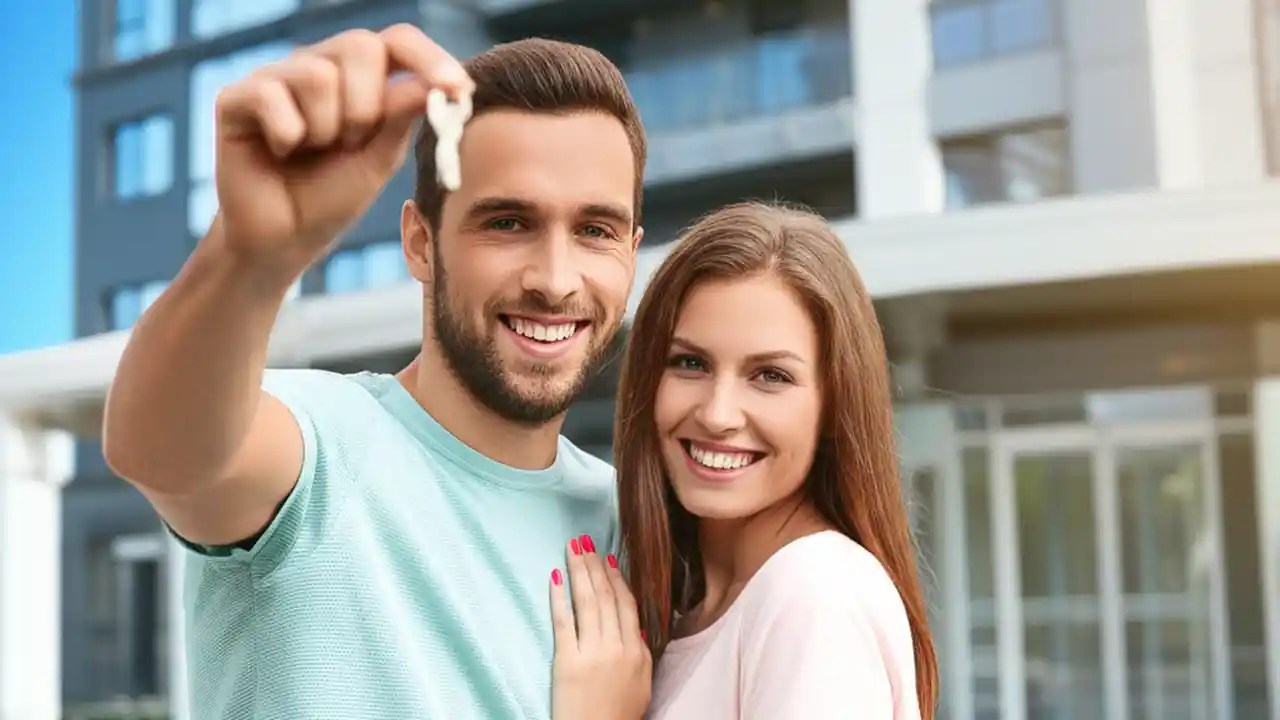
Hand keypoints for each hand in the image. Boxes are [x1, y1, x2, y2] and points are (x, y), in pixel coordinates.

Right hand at [211, 24, 472, 274]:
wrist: (284, 240)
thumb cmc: (331, 196)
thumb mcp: (380, 156)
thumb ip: (402, 115)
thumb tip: (437, 83)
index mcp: (359, 76)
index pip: (399, 41)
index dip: (430, 58)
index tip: (459, 89)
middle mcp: (318, 64)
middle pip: (360, 46)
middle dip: (366, 107)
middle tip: (350, 143)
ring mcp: (276, 76)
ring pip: (317, 74)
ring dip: (326, 128)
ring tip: (312, 151)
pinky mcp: (236, 97)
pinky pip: (272, 96)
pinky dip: (286, 135)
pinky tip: (279, 152)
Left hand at [550, 534, 650, 719]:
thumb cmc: (619, 716)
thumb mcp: (641, 683)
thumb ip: (640, 653)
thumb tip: (635, 626)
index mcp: (637, 651)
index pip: (627, 604)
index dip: (617, 578)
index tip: (608, 557)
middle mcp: (617, 647)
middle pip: (606, 596)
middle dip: (595, 565)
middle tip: (585, 542)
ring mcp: (593, 653)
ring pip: (588, 602)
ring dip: (579, 571)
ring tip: (572, 549)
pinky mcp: (568, 661)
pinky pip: (563, 621)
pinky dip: (559, 597)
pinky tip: (555, 578)